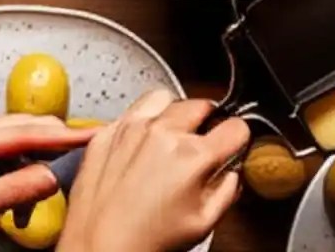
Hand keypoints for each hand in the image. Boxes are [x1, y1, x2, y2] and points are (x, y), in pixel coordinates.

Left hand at [0, 113, 97, 251]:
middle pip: (25, 125)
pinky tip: (15, 181)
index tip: (92, 135)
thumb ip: (18, 189)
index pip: (25, 131)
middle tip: (72, 167)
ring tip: (29, 196)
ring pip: (18, 130)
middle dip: (52, 148)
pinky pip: (5, 135)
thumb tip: (55, 175)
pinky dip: (18, 157)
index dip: (64, 134)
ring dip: (33, 159)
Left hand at [56, 89, 248, 251]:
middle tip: (202, 144)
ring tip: (171, 136)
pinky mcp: (107, 133)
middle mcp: (164, 134)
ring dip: (174, 112)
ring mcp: (132, 129)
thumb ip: (228, 190)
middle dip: (208, 123)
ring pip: (166, 98)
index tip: (231, 146)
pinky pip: (133, 111)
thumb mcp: (204, 223)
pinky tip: (143, 144)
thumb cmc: (144, 242)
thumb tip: (231, 172)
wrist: (97, 249)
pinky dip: (142, 121)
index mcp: (194, 156)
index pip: (236, 126)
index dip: (237, 138)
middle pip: (203, 105)